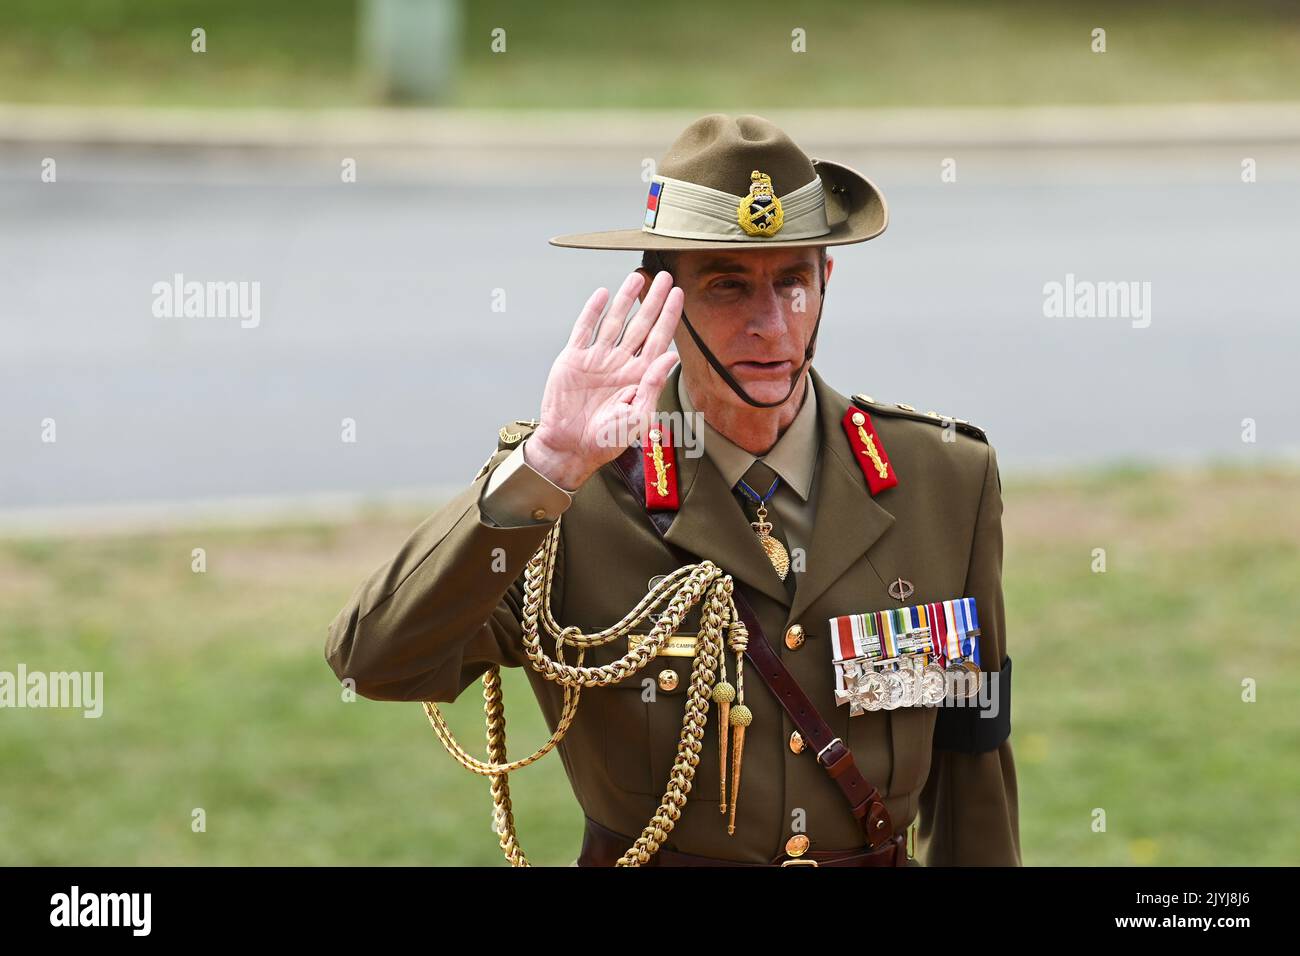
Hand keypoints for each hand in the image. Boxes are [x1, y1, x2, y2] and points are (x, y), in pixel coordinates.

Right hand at [526, 270, 682, 490]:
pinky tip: (603, 294)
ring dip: (626, 299)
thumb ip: (653, 386)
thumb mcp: (637, 418)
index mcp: (639, 376)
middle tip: (664, 277)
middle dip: (653, 300)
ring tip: (637, 277)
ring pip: (615, 321)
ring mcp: (598, 358)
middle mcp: (621, 363)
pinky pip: (585, 329)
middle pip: (641, 324)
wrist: (570, 446)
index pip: (659, 339)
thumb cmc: (606, 440)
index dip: (669, 316)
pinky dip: (593, 311)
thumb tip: (671, 356)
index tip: (678, 295)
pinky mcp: (574, 358)